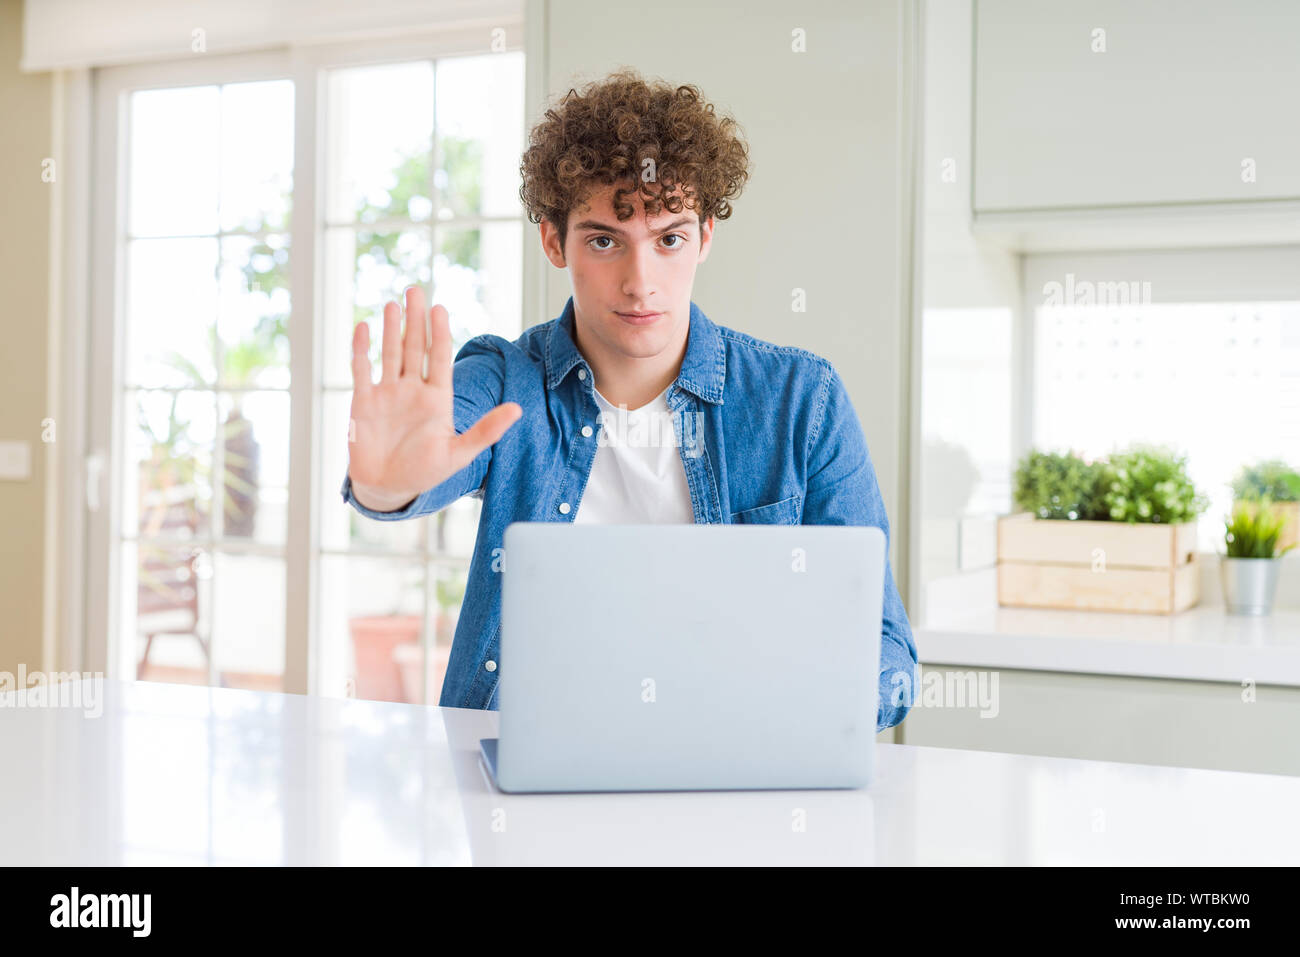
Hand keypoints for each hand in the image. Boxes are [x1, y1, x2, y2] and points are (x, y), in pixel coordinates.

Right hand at [346, 286, 520, 508]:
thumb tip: (518, 410)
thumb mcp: (460, 453)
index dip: (439, 332)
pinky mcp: (363, 402)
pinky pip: (361, 370)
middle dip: (415, 320)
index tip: (440, 308)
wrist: (388, 488)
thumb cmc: (426, 471)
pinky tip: (364, 328)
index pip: (440, 357)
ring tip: (394, 303)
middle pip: (414, 348)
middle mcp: (412, 390)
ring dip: (391, 329)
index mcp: (437, 398)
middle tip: (415, 290)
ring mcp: (387, 394)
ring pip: (389, 353)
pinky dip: (361, 350)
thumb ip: (486, 430)